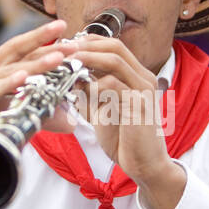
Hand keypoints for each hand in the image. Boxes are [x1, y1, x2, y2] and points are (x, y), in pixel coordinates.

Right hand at [0, 19, 67, 203]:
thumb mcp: (15, 117)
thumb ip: (39, 114)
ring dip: (36, 64)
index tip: (66, 31)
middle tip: (70, 38)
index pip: (22, 50)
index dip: (44, 40)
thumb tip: (70, 122)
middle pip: (17, 50)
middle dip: (44, 41)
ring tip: (58, 58)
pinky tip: (24, 77)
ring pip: (10, 69)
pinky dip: (8, 83)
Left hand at [58, 34, 172, 187]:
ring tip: (69, 66)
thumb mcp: (104, 109)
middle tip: (63, 51)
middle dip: (86, 46)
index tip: (67, 47)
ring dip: (88, 60)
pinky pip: (115, 85)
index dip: (89, 42)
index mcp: (137, 77)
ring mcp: (144, 90)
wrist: (145, 165)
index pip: (114, 47)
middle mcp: (144, 79)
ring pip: (115, 61)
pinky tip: (81, 92)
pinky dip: (94, 85)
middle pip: (115, 47)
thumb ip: (92, 91)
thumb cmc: (123, 139)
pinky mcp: (140, 105)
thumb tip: (72, 75)